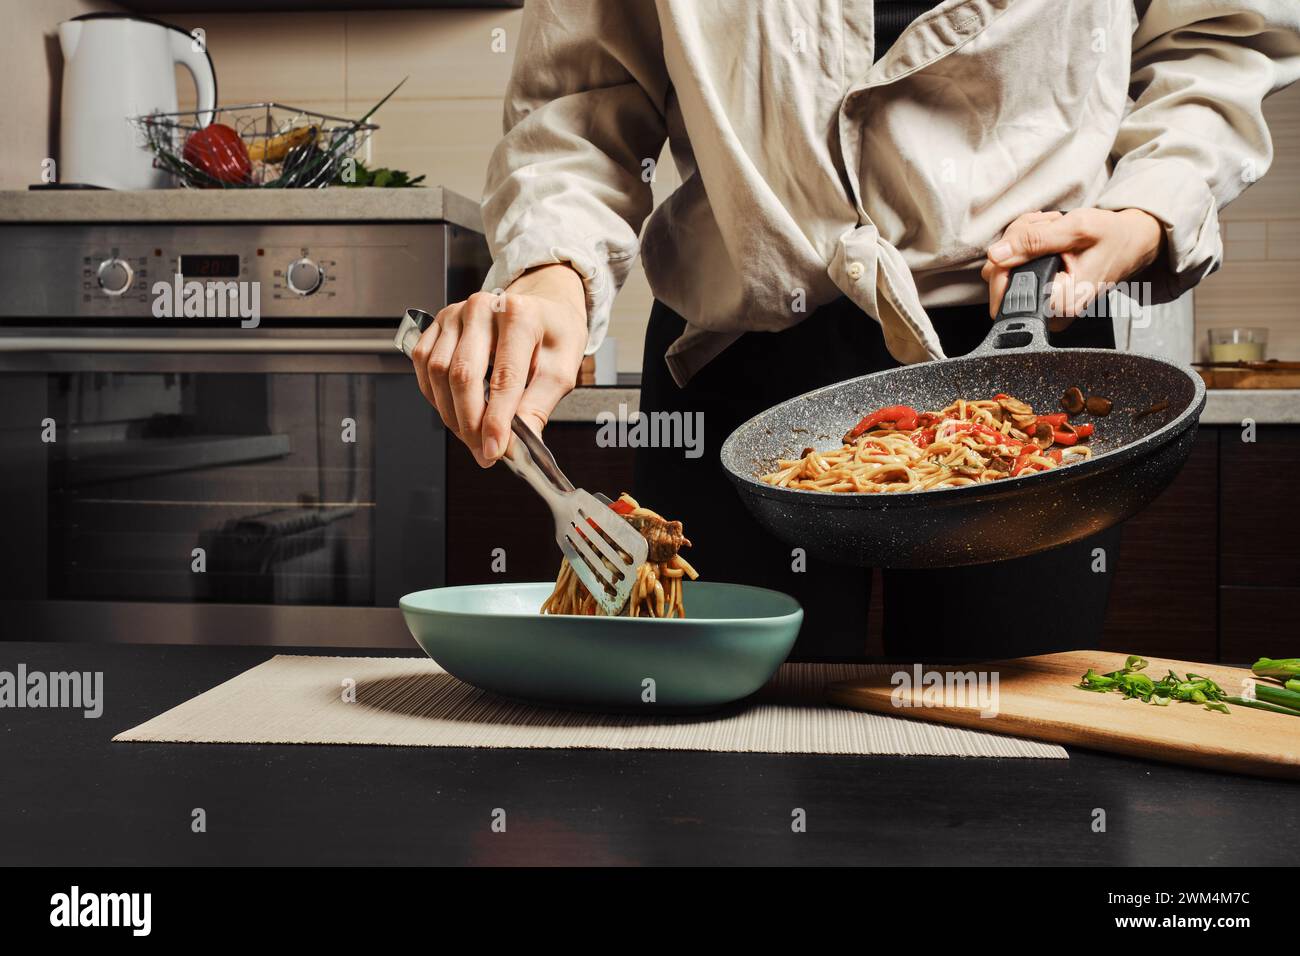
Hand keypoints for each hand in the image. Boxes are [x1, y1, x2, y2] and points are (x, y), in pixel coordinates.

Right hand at [410, 263, 587, 466]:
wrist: (542, 308)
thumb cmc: (553, 335)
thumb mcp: (560, 372)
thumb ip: (536, 408)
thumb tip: (515, 444)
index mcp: (520, 315)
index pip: (503, 377)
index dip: (496, 420)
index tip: (495, 450)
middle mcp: (482, 308)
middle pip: (462, 376)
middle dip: (470, 424)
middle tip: (483, 453)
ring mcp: (455, 314)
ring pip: (438, 373)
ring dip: (451, 414)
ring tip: (473, 436)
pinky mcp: (438, 324)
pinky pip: (424, 365)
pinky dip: (436, 396)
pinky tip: (455, 410)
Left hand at [981, 208, 1163, 329]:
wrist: (1130, 242)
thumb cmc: (1111, 236)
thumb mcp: (1076, 228)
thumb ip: (1034, 240)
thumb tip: (996, 255)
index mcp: (1062, 303)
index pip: (1004, 294)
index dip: (1003, 264)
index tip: (1022, 239)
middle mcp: (1051, 314)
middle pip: (998, 283)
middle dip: (1014, 246)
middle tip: (1042, 226)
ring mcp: (1045, 308)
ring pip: (1003, 275)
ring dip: (1019, 244)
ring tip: (1048, 230)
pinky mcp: (1041, 298)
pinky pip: (1014, 275)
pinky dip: (1023, 251)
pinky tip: (1045, 239)